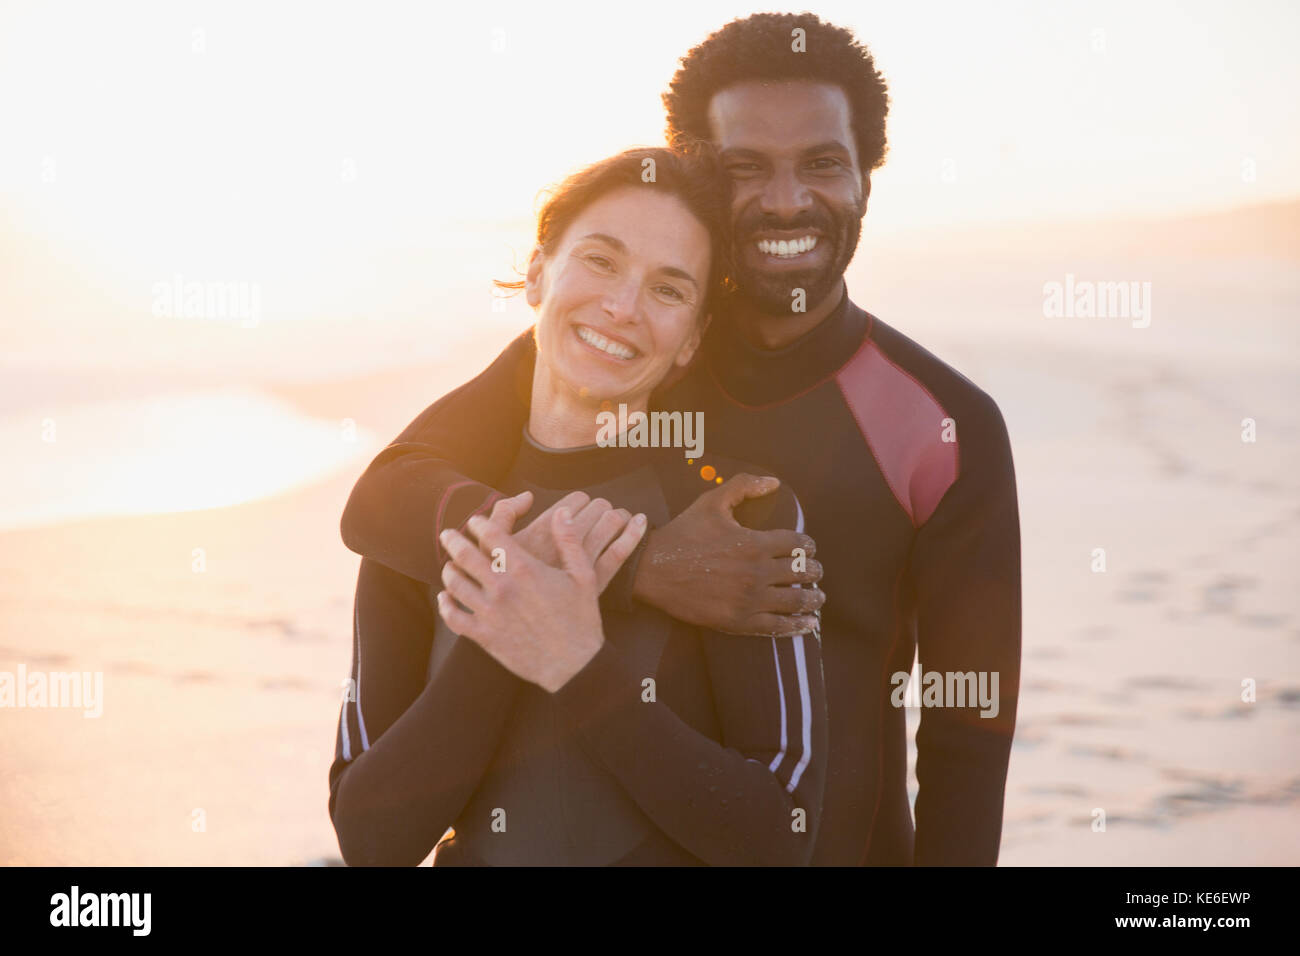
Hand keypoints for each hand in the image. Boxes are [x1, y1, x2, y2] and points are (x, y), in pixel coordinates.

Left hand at [436, 506, 646, 692]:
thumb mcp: (583, 575)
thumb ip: (569, 541)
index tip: (475, 521)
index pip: (490, 535)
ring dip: (448, 571)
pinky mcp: (485, 636)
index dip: (478, 523)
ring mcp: (491, 613)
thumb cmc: (581, 619)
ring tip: (449, 566)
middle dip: (453, 541)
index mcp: (525, 569)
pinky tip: (446, 599)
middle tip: (447, 535)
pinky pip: (453, 618)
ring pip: (455, 584)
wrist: (575, 665)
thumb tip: (562, 512)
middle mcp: (503, 587)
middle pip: (465, 554)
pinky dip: (445, 605)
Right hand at [468, 491, 644, 592]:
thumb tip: (529, 496)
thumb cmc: (500, 591)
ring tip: (615, 520)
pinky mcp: (596, 584)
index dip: (579, 502)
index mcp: (540, 533)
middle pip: (597, 508)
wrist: (519, 634)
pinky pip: (621, 552)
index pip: (574, 502)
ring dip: (618, 516)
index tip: (577, 511)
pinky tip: (639, 523)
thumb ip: (504, 515)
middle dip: (600, 507)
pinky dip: (634, 533)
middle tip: (597, 515)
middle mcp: (564, 545)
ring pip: (612, 523)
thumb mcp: (489, 549)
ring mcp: (582, 564)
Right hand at [632, 474, 823, 635]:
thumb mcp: (712, 502)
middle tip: (816, 573)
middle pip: (801, 573)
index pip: (797, 545)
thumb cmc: (683, 534)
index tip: (810, 549)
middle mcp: (757, 572)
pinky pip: (776, 626)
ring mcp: (749, 599)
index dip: (808, 546)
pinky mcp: (738, 620)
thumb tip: (773, 482)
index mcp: (755, 543)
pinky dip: (796, 626)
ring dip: (812, 599)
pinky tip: (807, 624)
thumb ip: (743, 486)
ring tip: (818, 598)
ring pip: (795, 601)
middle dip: (814, 572)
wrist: (654, 569)